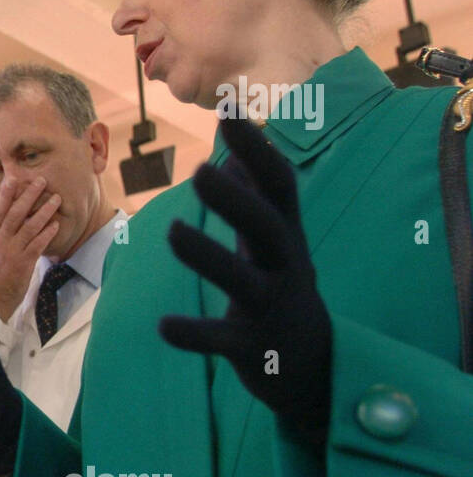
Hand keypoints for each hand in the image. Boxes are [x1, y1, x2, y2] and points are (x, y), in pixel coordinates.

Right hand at [0, 177, 62, 321]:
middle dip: (28, 195)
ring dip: (44, 211)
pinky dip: (47, 233)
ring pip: (29, 226)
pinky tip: (56, 224)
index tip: (13, 178)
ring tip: (56, 199)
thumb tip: (9, 222)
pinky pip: (37, 245)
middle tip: (40, 180)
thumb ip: (1, 237)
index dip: (6, 194)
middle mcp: (1, 241)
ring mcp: (12, 251)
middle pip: (15, 213)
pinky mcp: (22, 263)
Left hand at [159, 117, 331, 443]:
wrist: (313, 367)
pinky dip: (195, 333)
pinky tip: (164, 326)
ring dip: (210, 256)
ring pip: (245, 281)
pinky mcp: (255, 347)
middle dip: (238, 200)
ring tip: (174, 231)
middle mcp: (287, 267)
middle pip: (269, 228)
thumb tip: (227, 141)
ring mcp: (272, 308)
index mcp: (286, 236)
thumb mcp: (271, 239)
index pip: (278, 185)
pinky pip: (223, 340)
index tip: (229, 108)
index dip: (256, 149)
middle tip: (200, 169)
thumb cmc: (282, 287)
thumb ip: (250, 192)